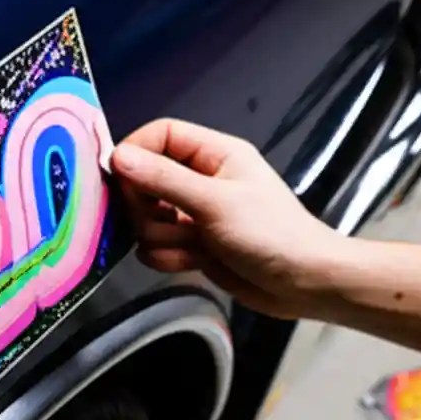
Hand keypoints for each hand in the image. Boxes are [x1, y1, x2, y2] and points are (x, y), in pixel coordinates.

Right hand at [110, 118, 353, 318]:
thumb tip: (117, 156)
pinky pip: (157, 246)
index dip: (135, 152)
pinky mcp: (194, 246)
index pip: (161, 135)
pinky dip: (168, 257)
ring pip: (148, 218)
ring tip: (192, 245)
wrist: (304, 284)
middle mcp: (202, 180)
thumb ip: (164, 179)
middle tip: (169, 219)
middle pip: (145, 180)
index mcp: (214, 154)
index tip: (117, 176)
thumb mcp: (214, 202)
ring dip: (160, 236)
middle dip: (147, 206)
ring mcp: (196, 214)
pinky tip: (192, 262)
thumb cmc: (269, 233)